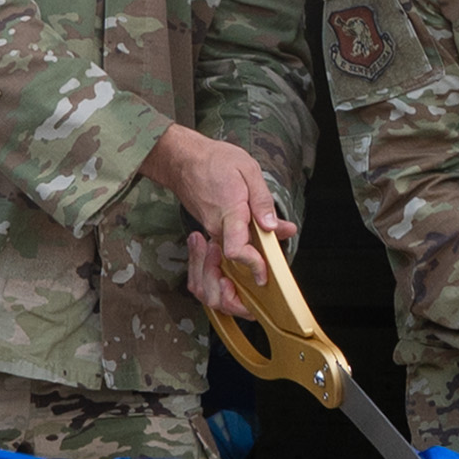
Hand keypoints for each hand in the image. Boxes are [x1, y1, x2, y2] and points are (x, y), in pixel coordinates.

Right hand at [146, 125, 293, 312]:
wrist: (182, 158)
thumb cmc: (215, 161)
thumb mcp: (247, 169)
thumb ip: (262, 200)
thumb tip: (275, 228)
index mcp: (229, 213)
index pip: (237, 250)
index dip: (252, 265)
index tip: (264, 273)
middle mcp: (216, 230)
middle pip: (219, 274)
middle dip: (232, 297)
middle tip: (254, 300)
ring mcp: (209, 234)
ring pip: (209, 276)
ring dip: (221, 292)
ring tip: (244, 290)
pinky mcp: (208, 235)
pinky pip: (210, 265)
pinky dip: (218, 278)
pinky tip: (235, 276)